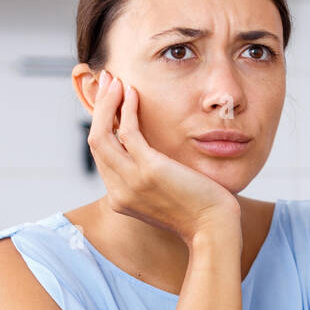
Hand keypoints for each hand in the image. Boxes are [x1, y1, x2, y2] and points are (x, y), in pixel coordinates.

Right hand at [88, 70, 240, 245]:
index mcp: (120, 198)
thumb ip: (150, 178)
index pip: (102, 156)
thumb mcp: (165, 196)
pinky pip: (127, 131)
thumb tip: (150, 155)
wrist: (214, 229)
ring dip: (107, 103)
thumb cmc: (199, 211)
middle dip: (99, 108)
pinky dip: (127, 109)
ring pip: (102, 134)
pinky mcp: (148, 171)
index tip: (110, 102)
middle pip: (96, 142)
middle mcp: (118, 192)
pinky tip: (133, 92)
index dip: (103, 125)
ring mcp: (130, 182)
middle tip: (107, 81)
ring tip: (115, 80)